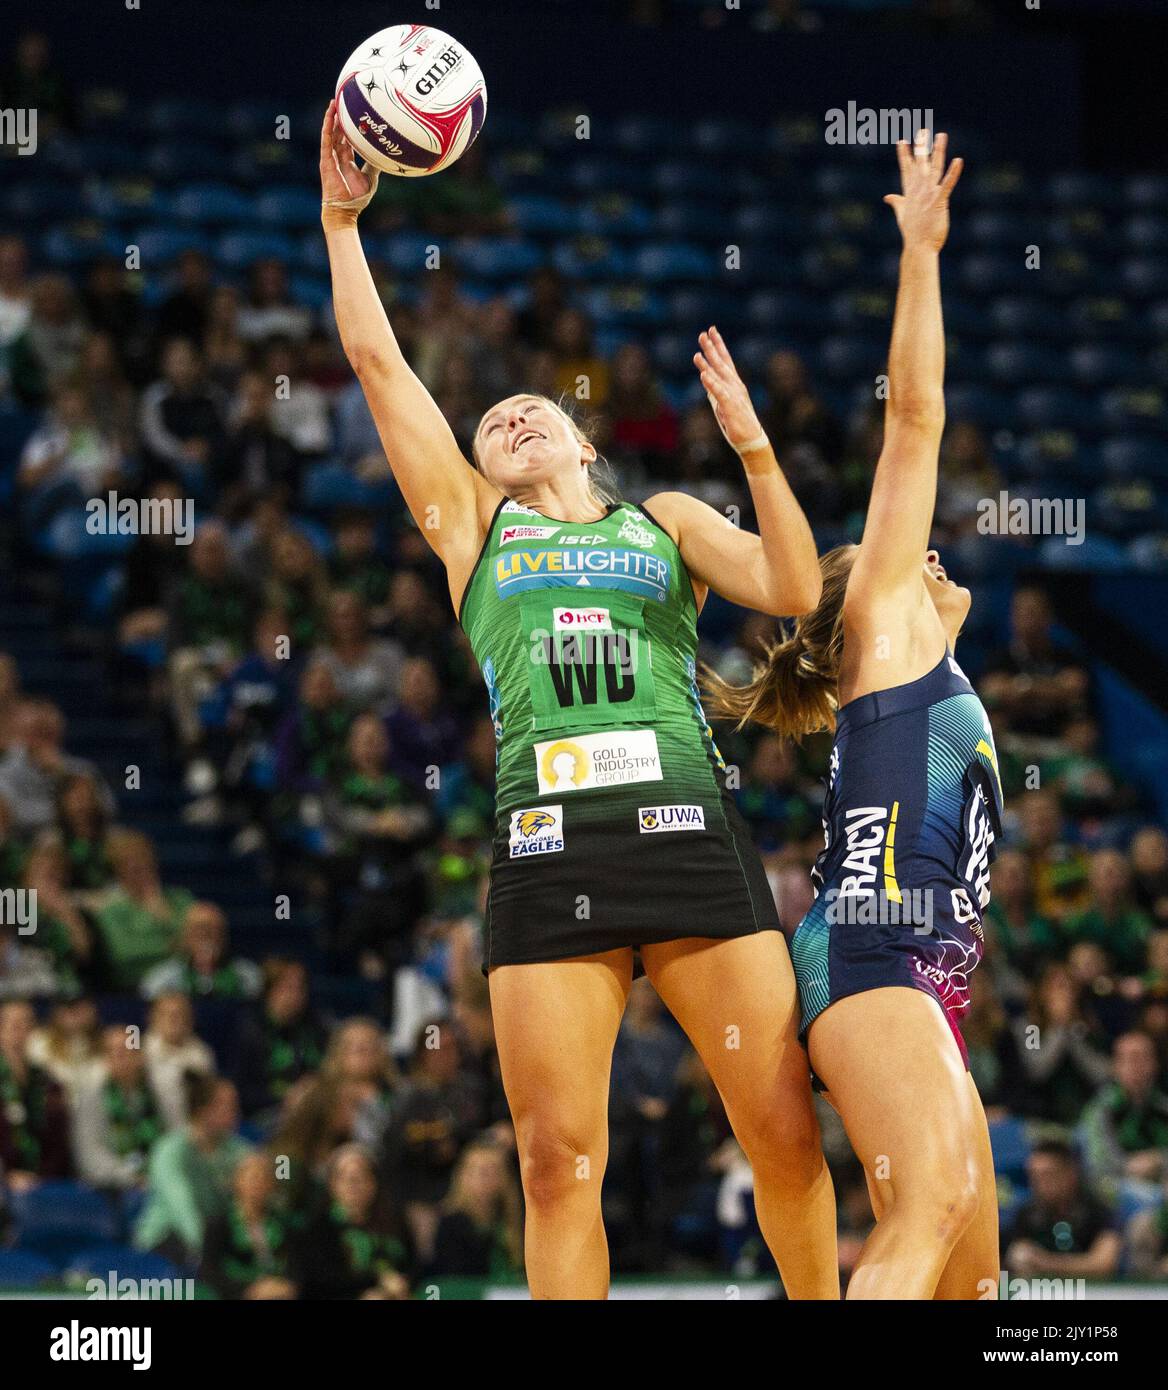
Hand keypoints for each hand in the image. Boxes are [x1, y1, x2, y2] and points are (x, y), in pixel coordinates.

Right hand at [320, 99, 379, 218]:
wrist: (346, 210)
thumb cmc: (357, 198)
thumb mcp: (371, 177)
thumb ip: (374, 164)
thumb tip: (384, 154)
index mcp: (348, 160)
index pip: (347, 139)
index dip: (350, 127)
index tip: (354, 114)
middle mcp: (338, 156)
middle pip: (338, 133)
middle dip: (340, 118)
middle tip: (344, 101)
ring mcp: (330, 157)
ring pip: (331, 132)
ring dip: (332, 117)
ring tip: (334, 101)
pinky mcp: (326, 159)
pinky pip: (326, 139)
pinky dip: (328, 126)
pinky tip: (330, 114)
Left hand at [693, 327, 766, 456]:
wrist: (752, 439)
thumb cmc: (738, 422)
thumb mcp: (723, 403)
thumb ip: (715, 389)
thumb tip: (706, 379)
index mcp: (734, 383)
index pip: (725, 360)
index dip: (718, 345)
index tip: (711, 330)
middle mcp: (735, 386)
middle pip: (722, 363)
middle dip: (712, 348)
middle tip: (703, 333)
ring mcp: (734, 395)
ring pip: (719, 376)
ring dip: (708, 364)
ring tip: (697, 353)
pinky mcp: (731, 406)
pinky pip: (719, 393)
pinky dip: (711, 384)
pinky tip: (703, 375)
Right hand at [883, 130, 962, 253]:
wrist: (919, 248)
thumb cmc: (912, 234)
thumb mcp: (902, 215)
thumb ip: (897, 202)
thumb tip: (887, 197)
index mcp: (910, 193)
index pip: (906, 170)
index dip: (904, 155)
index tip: (902, 141)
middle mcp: (918, 191)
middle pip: (919, 164)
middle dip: (920, 147)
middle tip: (922, 131)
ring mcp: (928, 196)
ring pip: (934, 169)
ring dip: (937, 152)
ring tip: (941, 136)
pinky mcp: (939, 202)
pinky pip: (947, 184)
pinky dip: (953, 173)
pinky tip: (958, 160)